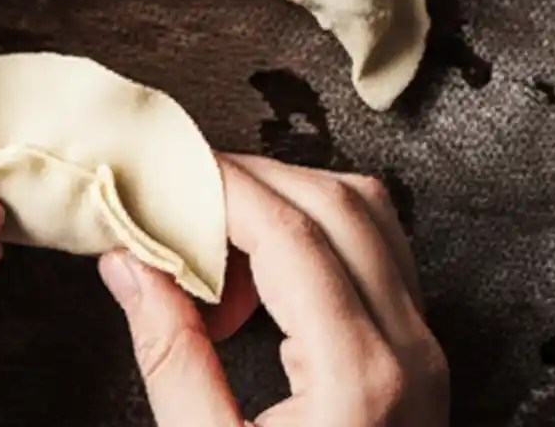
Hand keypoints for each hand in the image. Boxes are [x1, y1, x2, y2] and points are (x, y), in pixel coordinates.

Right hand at [98, 154, 448, 425]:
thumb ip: (170, 353)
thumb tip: (129, 264)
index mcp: (358, 376)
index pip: (291, 233)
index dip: (222, 189)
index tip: (165, 177)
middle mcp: (409, 349)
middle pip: (339, 203)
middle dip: (251, 181)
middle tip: (179, 199)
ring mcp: (424, 349)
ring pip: (367, 216)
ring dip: (285, 206)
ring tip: (213, 253)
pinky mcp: (417, 353)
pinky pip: (374, 254)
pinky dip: (311, 240)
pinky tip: (256, 285)